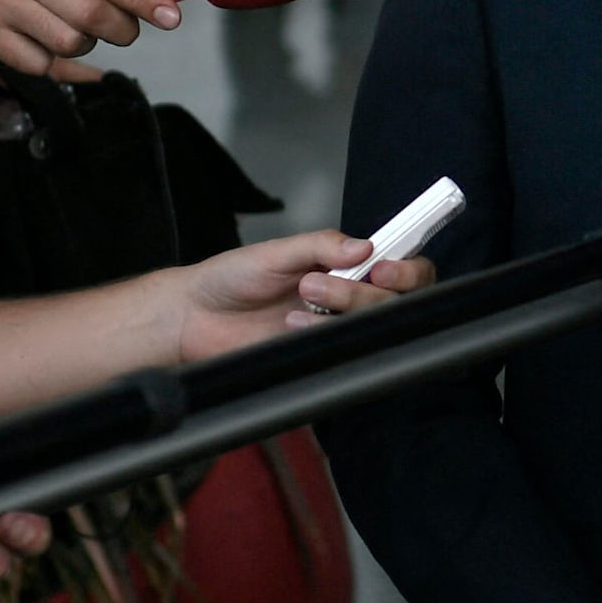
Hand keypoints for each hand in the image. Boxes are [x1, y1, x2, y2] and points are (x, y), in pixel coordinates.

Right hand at [0, 0, 178, 80]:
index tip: (171, 17)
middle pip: (92, 15)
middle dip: (120, 30)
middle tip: (122, 31)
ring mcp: (0, 2)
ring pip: (70, 43)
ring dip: (84, 46)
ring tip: (71, 31)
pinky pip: (40, 64)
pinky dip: (53, 62)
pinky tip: (41, 44)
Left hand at [169, 232, 432, 360]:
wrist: (194, 316)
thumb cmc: (230, 279)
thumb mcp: (276, 251)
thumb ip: (322, 245)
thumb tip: (365, 246)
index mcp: (344, 266)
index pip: (402, 268)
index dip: (408, 270)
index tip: (384, 268)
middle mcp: (347, 299)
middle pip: (395, 302)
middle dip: (362, 292)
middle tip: (317, 283)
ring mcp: (335, 330)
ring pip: (373, 327)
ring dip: (342, 310)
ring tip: (300, 300)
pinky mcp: (319, 357)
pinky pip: (343, 352)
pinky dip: (323, 335)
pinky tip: (294, 327)